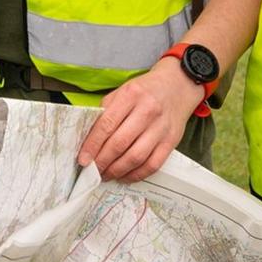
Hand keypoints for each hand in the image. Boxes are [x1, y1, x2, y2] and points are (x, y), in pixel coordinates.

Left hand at [76, 59, 205, 181]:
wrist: (178, 85)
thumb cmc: (145, 91)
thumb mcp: (123, 91)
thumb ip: (106, 111)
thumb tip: (89, 138)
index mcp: (131, 96)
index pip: (106, 124)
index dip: (92, 145)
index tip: (83, 159)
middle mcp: (147, 111)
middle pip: (120, 143)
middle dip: (102, 161)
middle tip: (92, 171)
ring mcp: (161, 128)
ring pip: (136, 157)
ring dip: (117, 170)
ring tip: (106, 175)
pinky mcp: (171, 141)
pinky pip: (153, 164)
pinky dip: (137, 175)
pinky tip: (125, 176)